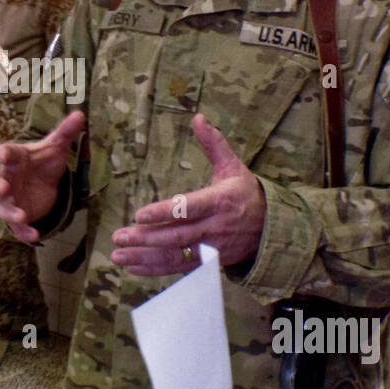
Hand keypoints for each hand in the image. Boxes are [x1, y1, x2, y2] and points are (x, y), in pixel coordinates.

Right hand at [0, 111, 85, 242]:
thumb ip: (65, 132)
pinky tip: (35, 236)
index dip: (3, 153)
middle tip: (2, 187)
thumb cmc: (44, 161)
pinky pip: (16, 227)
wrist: (44, 183)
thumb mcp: (57, 148)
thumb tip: (80, 114)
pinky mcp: (17, 216)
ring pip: (2, 207)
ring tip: (22, 215)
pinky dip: (23, 232)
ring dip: (10, 212)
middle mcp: (7, 179)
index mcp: (15, 158)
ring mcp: (10, 199)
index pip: (6, 153)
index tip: (2, 153)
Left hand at [110, 114, 264, 276]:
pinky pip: (180, 269)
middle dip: (146, 238)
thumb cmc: (245, 193)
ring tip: (118, 256)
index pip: (188, 208)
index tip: (139, 215)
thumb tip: (198, 117)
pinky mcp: (208, 263)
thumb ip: (214, 143)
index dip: (164, 213)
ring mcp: (211, 249)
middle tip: (119, 236)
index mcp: (220, 202)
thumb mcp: (233, 166)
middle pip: (177, 235)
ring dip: (145, 257)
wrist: (271, 230)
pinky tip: (134, 268)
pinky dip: (156, 270)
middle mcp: (215, 228)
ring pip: (175, 256)